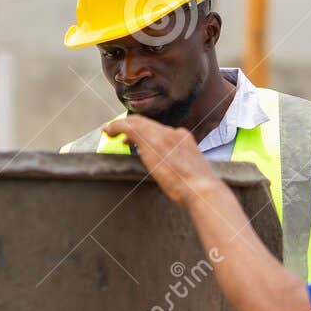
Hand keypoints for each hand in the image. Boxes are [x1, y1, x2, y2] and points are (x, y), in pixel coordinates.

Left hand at [102, 113, 220, 206]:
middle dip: (131, 126)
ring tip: (110, 131)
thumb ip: (178, 166)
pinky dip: (116, 127)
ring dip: (121, 125)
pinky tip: (108, 131)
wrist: (202, 188)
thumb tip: (170, 172)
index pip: (159, 129)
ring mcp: (161, 135)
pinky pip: (128, 127)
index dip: (144, 131)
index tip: (134, 138)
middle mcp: (172, 132)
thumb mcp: (189, 172)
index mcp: (183, 138)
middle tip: (117, 132)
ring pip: (136, 122)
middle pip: (146, 123)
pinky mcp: (149, 140)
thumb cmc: (198, 188)